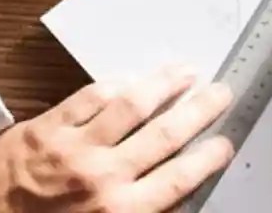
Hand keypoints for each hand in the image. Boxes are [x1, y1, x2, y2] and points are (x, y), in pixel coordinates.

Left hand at [0, 66, 234, 212]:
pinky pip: (89, 97)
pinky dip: (114, 84)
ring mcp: (75, 148)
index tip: (223, 142)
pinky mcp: (47, 127)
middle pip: (165, 134)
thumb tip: (164, 202)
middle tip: (219, 92)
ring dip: (163, 85)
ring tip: (184, 71)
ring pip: (132, 105)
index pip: (179, 178)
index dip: (207, 157)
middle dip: (199, 110)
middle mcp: (103, 178)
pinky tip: (130, 78)